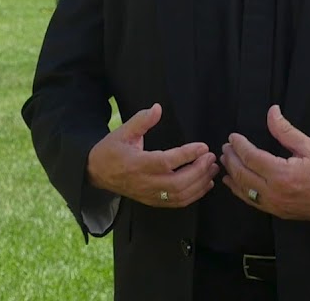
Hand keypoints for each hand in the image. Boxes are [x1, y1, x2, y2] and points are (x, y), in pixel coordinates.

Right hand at [86, 103, 217, 207]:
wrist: (97, 173)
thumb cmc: (111, 150)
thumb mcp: (122, 132)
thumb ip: (141, 120)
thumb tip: (157, 108)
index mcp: (136, 164)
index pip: (166, 162)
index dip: (186, 155)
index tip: (202, 146)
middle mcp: (144, 182)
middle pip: (177, 183)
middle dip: (199, 171)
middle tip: (211, 157)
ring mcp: (149, 194)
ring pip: (180, 195)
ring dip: (200, 183)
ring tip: (212, 168)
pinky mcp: (153, 201)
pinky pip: (177, 202)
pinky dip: (195, 195)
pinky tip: (205, 183)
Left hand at [221, 105, 309, 222]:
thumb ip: (285, 131)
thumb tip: (271, 111)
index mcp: (283, 174)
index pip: (251, 157)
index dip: (239, 145)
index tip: (233, 136)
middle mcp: (276, 193)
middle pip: (243, 175)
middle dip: (232, 159)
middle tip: (226, 147)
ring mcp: (276, 206)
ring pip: (245, 191)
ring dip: (233, 176)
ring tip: (226, 162)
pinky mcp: (280, 213)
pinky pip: (254, 203)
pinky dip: (241, 192)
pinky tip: (235, 184)